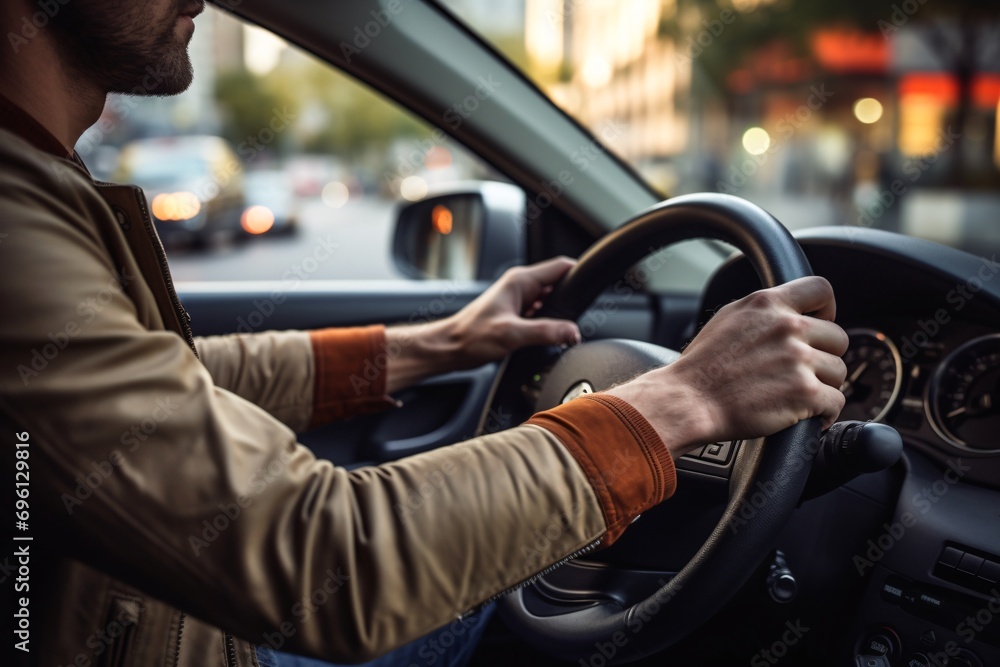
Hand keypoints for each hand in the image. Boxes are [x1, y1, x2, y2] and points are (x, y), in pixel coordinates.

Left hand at [384, 257, 579, 392]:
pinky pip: (541, 313)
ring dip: (558, 314)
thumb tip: (572, 332)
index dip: (580, 273)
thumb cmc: (470, 337)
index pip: (561, 266)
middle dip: (571, 300)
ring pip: (551, 300)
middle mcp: (520, 286)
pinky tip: (545, 337)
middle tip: (576, 319)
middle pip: (559, 284)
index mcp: (520, 281)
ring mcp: (518, 299)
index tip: (594, 285)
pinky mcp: (516, 313)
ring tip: (559, 331)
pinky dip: (547, 323)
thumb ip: (545, 331)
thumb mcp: (512, 335)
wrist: (450, 348)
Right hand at [606, 277, 848, 456]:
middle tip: (802, 370)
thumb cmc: (701, 367)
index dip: (827, 309)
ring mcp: (798, 360)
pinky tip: (809, 415)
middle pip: (837, 337)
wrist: (688, 401)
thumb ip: (763, 311)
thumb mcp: (728, 318)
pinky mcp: (804, 393)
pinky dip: (825, 413)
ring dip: (823, 385)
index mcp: (768, 304)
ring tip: (797, 394)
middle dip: (824, 355)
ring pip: (839, 372)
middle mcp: (787, 327)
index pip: (820, 290)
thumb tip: (787, 313)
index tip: (821, 324)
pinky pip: (836, 403)